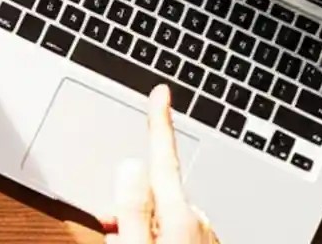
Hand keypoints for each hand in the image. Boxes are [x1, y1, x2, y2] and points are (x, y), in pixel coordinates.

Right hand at [105, 85, 218, 243]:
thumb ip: (132, 207)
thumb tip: (131, 165)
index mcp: (178, 214)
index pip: (163, 156)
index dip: (159, 122)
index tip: (162, 92)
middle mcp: (196, 220)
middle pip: (155, 191)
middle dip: (132, 205)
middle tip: (116, 235)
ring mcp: (204, 236)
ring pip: (163, 214)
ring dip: (144, 228)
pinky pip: (176, 232)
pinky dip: (160, 238)